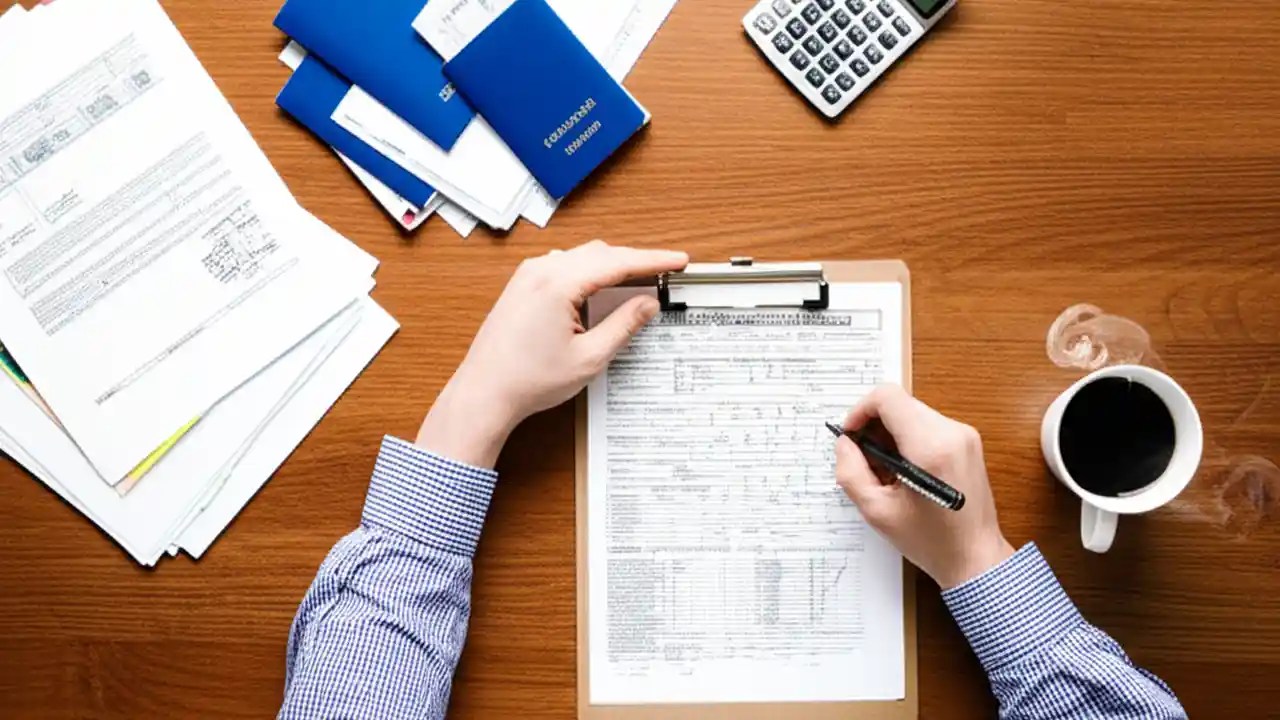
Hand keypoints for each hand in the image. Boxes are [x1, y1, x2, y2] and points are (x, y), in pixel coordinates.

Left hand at [416, 241, 688, 467]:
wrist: (485, 392)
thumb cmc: (528, 379)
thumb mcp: (589, 357)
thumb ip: (623, 325)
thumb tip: (647, 304)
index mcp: (558, 283)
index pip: (618, 262)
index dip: (654, 260)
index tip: (678, 261)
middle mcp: (541, 271)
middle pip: (601, 253)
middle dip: (635, 262)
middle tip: (664, 275)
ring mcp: (528, 275)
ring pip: (582, 257)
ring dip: (611, 267)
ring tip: (637, 286)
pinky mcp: (522, 285)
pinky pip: (564, 267)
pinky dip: (589, 274)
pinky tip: (601, 293)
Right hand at [834, 385, 1013, 588]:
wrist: (976, 558)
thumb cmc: (932, 541)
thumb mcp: (877, 511)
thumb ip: (851, 471)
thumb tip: (845, 443)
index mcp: (931, 447)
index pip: (888, 397)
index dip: (860, 410)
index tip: (851, 435)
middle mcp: (952, 433)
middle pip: (899, 404)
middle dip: (874, 426)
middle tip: (866, 461)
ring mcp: (964, 435)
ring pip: (911, 413)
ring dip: (891, 435)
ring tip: (886, 472)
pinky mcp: (967, 442)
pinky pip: (927, 425)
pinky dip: (908, 440)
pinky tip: (904, 472)